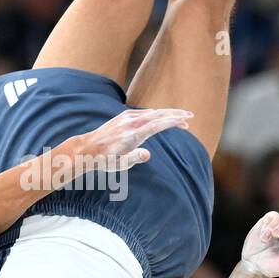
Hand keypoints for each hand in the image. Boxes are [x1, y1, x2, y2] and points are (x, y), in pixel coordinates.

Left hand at [75, 108, 192, 172]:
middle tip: (190, 116)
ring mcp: (127, 117)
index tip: (187, 121)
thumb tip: (147, 154)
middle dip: (176, 114)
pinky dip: (156, 114)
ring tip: (180, 119)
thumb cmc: (105, 160)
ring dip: (167, 114)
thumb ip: (134, 158)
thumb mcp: (119, 165)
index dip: (174, 121)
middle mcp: (131, 122)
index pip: (158, 124)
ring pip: (152, 112)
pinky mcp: (124, 116)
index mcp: (134, 134)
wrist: (87, 149)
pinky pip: (144, 113)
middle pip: (159, 114)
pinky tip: (161, 117)